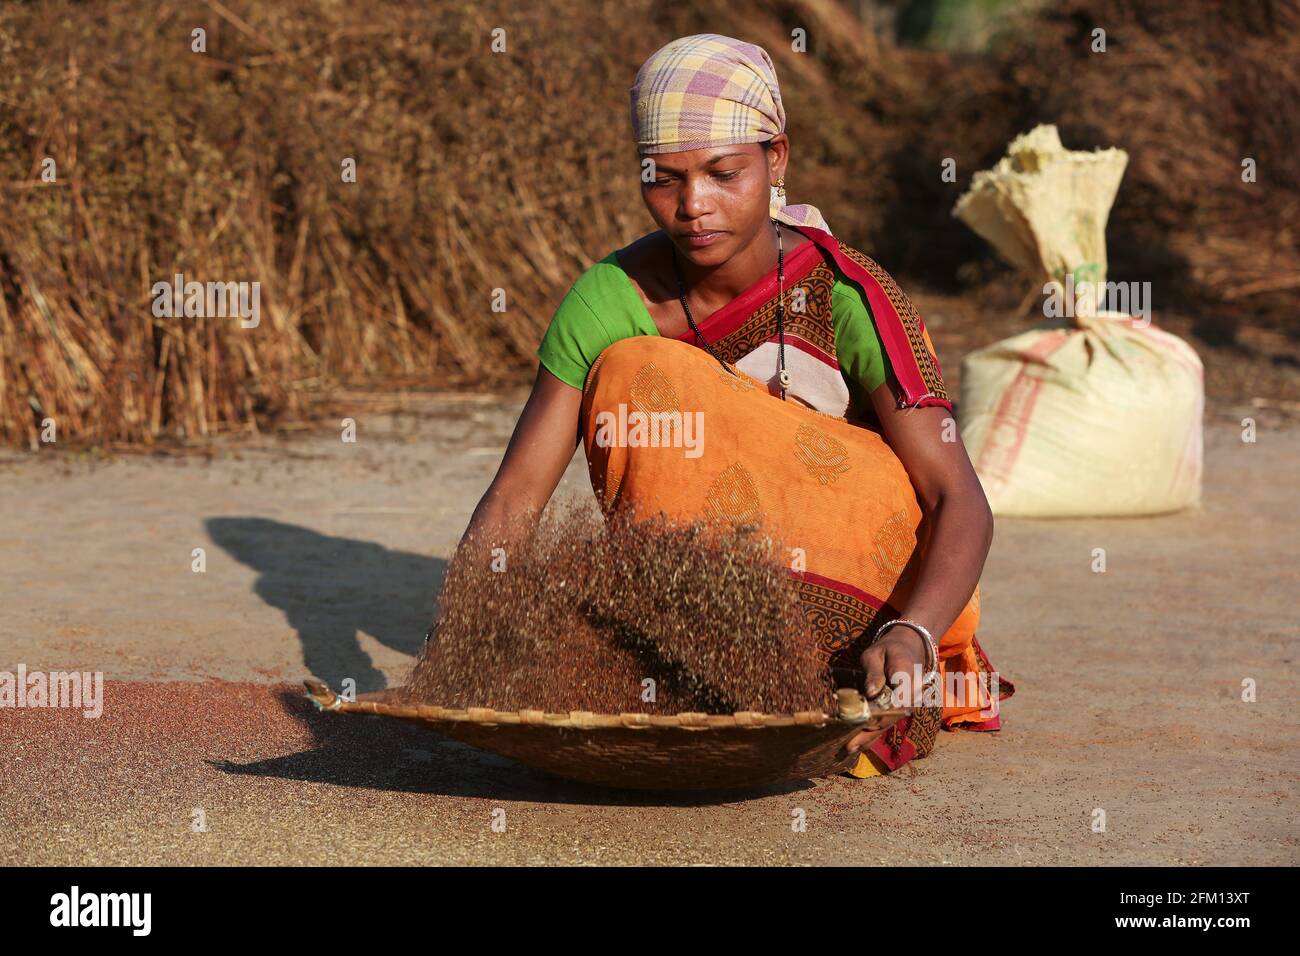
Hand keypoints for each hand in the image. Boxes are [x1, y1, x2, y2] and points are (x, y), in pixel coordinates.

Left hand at [845, 626, 929, 753]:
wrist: (908, 649)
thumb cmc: (888, 650)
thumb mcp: (876, 654)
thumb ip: (874, 672)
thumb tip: (870, 692)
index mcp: (906, 677)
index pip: (896, 701)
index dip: (881, 715)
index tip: (863, 723)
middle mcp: (910, 695)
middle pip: (891, 718)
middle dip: (871, 733)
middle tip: (850, 745)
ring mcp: (907, 703)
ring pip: (889, 723)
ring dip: (871, 737)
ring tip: (851, 748)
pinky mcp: (899, 708)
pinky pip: (887, 722)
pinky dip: (873, 732)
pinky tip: (859, 743)